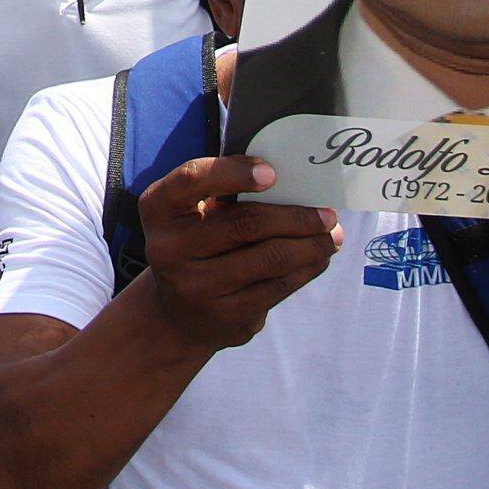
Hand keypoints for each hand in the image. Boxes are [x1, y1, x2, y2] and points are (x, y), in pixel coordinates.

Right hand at [134, 153, 339, 353]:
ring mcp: (197, 286)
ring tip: (331, 234)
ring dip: (310, 244)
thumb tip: (289, 181)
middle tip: (327, 212)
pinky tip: (319, 257)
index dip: (233, 173)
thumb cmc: (194, 244)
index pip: (193, 180)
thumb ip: (224, 192)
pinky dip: (306, 268)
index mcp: (157, 209)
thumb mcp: (191, 213)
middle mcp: (169, 248)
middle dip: (295, 216)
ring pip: (271, 257)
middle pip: (246, 224)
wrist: (175, 315)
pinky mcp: (227, 315)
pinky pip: (278, 286)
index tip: (272, 173)